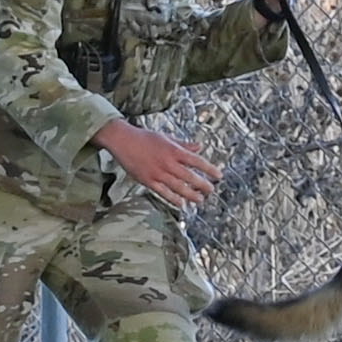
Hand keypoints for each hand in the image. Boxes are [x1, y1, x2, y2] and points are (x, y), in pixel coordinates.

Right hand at [94, 118, 219, 207]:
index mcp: (174, 151)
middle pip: (189, 176)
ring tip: (200, 199)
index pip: (196, 161)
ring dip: (190, 194)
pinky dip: (173, 199)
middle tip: (211, 190)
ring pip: (178, 187)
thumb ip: (184, 144)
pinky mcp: (148, 181)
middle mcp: (167, 163)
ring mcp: (157, 173)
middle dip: (202, 184)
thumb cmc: (145, 138)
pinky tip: (182, 204)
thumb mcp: (167, 137)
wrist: (122, 140)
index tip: (219, 175)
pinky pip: (163, 192)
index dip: (209, 169)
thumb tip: (199, 146)